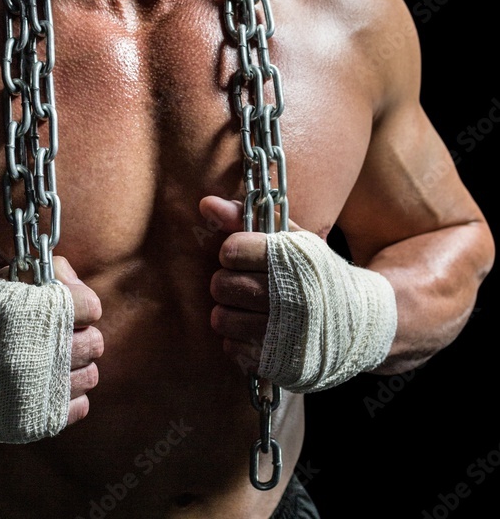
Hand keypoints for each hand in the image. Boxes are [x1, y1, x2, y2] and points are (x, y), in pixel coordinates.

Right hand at [0, 255, 102, 425]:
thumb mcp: (3, 286)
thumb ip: (44, 274)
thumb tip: (77, 283)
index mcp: (27, 319)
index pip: (89, 306)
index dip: (82, 303)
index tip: (71, 306)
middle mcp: (35, 358)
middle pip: (94, 342)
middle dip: (81, 334)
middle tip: (61, 335)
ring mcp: (38, 394)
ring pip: (90, 374)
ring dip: (77, 366)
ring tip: (54, 361)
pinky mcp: (38, 422)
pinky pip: (81, 405)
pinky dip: (70, 395)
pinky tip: (49, 385)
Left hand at [200, 194, 397, 391]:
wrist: (361, 321)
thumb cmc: (318, 272)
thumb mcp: (291, 240)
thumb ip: (246, 219)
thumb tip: (206, 204)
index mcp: (291, 260)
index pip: (232, 250)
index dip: (232, 251)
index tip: (243, 255)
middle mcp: (289, 298)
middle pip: (222, 285)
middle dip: (226, 280)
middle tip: (242, 281)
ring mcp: (285, 334)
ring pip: (222, 319)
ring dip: (227, 311)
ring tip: (245, 306)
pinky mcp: (281, 363)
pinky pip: (233, 349)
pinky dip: (237, 339)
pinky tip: (255, 330)